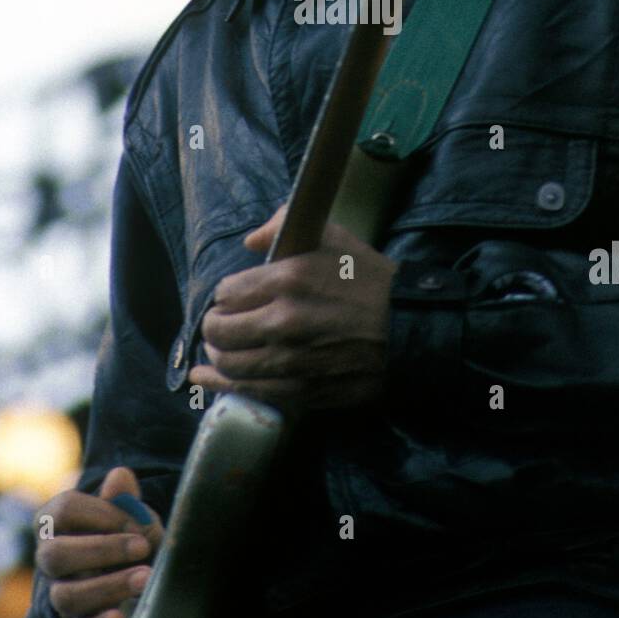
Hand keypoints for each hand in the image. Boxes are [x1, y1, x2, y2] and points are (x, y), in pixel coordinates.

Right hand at [34, 466, 163, 617]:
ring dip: (109, 586)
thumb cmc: (126, 533)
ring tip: (145, 577)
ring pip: (66, 595)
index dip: (102, 513)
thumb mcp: (129, 512)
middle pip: (55, 556)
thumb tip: (120, 477)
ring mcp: (59, 591)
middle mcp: (50, 557)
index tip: (136, 520)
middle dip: (102, 550)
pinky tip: (121, 617)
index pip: (63, 510)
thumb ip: (124, 497)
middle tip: (142, 546)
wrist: (130, 568)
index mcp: (56, 520)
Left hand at [187, 204, 397, 410]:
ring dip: (217, 357)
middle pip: (218, 331)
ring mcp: (292, 362)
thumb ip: (284, 226)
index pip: (225, 293)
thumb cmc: (370, 280)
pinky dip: (223, 386)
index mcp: (288, 280)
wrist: (410, 327)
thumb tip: (249, 241)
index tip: (234, 297)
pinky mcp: (302, 390)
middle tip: (221, 323)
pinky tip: (207, 381)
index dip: (226, 295)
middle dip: (214, 326)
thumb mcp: (332, 237)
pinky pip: (251, 391)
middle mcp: (283, 323)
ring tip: (220, 350)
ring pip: (229, 365)